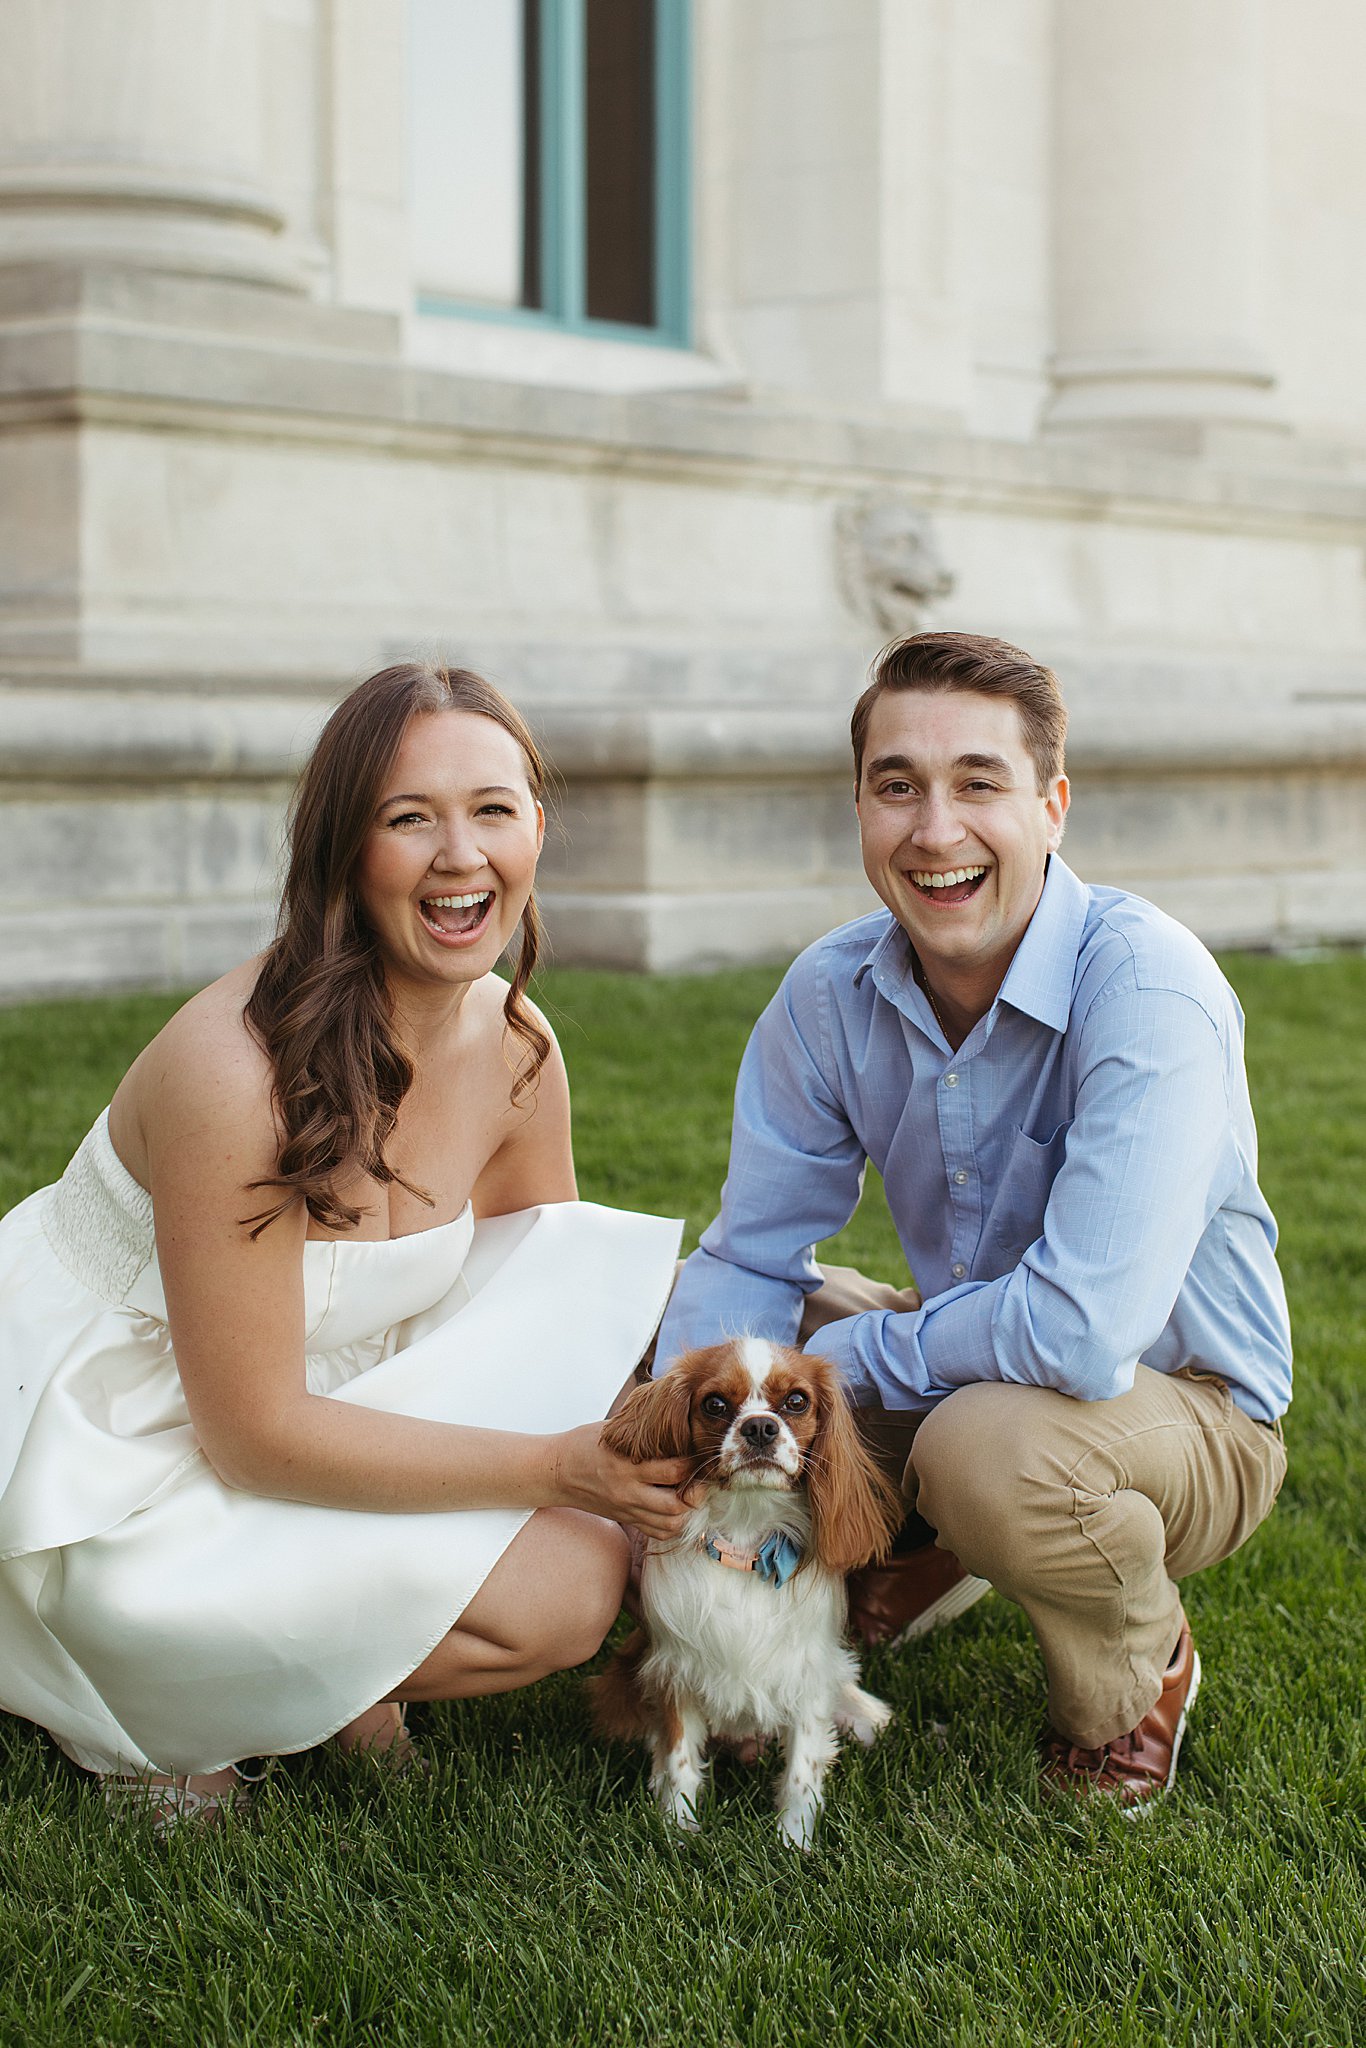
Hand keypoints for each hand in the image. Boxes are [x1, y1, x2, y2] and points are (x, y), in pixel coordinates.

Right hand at [546, 1423, 692, 1541]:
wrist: (555, 1471)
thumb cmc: (584, 1444)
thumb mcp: (613, 1431)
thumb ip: (643, 1433)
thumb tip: (675, 1423)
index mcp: (626, 1466)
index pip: (673, 1470)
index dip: (693, 1463)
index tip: (699, 1453)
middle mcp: (628, 1492)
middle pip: (676, 1504)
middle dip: (695, 1493)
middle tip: (700, 1478)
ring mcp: (627, 1509)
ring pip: (670, 1524)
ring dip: (687, 1511)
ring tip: (690, 1494)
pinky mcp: (625, 1519)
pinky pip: (657, 1532)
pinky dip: (672, 1524)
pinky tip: (676, 1508)